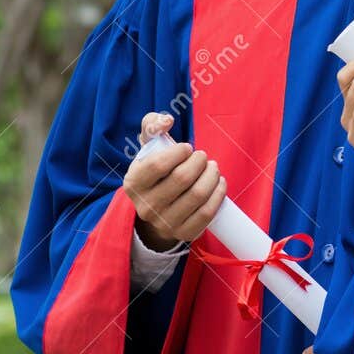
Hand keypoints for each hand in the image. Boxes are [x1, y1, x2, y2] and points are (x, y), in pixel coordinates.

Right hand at [124, 111, 226, 250]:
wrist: (158, 209)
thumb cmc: (156, 171)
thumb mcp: (148, 147)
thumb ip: (152, 125)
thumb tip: (167, 120)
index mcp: (133, 183)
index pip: (158, 165)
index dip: (178, 152)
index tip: (187, 148)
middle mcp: (146, 206)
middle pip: (182, 179)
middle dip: (199, 162)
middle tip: (203, 157)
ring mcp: (164, 223)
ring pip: (198, 195)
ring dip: (212, 175)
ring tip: (213, 168)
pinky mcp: (184, 233)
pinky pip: (207, 213)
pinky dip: (219, 194)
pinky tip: (219, 183)